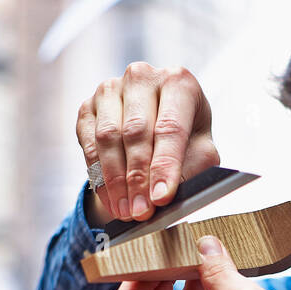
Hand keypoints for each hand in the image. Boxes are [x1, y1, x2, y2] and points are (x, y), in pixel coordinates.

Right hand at [75, 62, 219, 227]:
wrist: (157, 130)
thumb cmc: (186, 140)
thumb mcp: (201, 153)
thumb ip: (191, 170)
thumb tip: (164, 195)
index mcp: (179, 82)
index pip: (170, 127)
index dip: (164, 166)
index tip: (161, 198)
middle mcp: (143, 77)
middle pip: (136, 132)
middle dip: (138, 178)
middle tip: (141, 212)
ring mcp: (111, 89)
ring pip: (108, 138)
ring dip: (115, 181)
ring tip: (126, 212)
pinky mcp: (88, 106)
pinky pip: (89, 144)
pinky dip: (98, 176)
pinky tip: (111, 200)